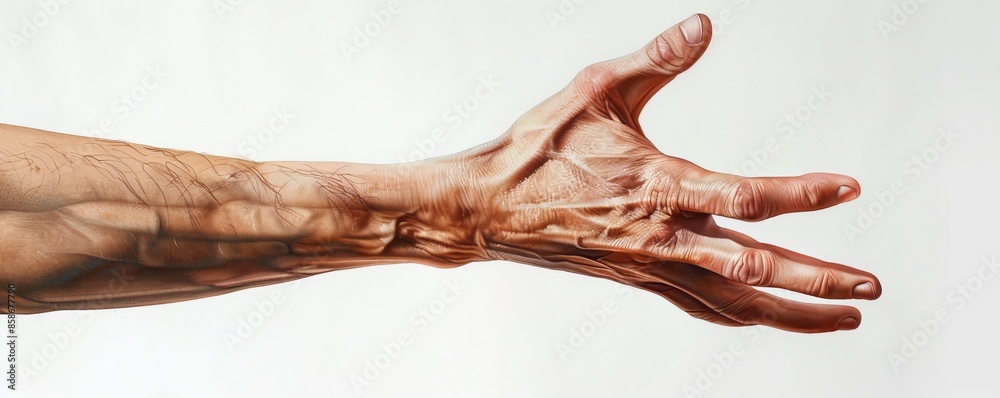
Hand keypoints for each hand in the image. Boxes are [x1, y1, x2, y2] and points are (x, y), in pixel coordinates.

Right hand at [446, 14, 880, 332]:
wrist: (487, 209)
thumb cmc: (538, 149)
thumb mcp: (594, 90)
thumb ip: (655, 61)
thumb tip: (703, 25)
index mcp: (658, 187)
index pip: (746, 197)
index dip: (802, 194)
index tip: (847, 187)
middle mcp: (662, 237)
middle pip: (756, 268)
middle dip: (818, 280)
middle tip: (869, 288)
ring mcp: (651, 266)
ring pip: (733, 301)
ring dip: (791, 314)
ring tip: (840, 321)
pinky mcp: (637, 279)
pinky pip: (700, 307)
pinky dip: (742, 315)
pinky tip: (763, 317)